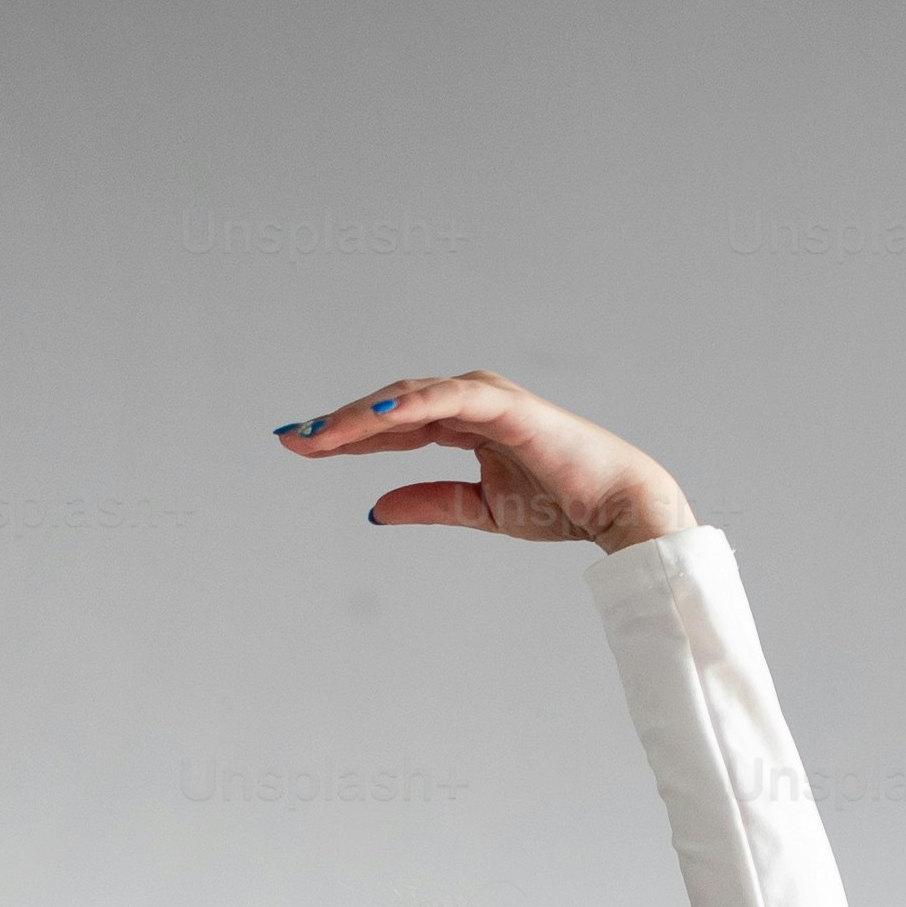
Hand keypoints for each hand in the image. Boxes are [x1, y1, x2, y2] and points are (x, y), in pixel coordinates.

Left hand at [277, 373, 693, 550]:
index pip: (393, 424)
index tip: (302, 448)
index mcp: (465, 421)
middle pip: (390, 406)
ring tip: (317, 436)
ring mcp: (486, 397)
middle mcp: (470, 400)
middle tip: (291, 440)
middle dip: (340, 424)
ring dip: (361, 416)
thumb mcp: (478, 509)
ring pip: (408, 400)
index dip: (347, 435)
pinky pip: (446, 401)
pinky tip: (373, 418)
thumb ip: (428, 502)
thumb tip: (373, 508)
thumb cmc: (559, 504)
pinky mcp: (503, 405)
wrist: (614, 508)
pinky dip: (409, 405)